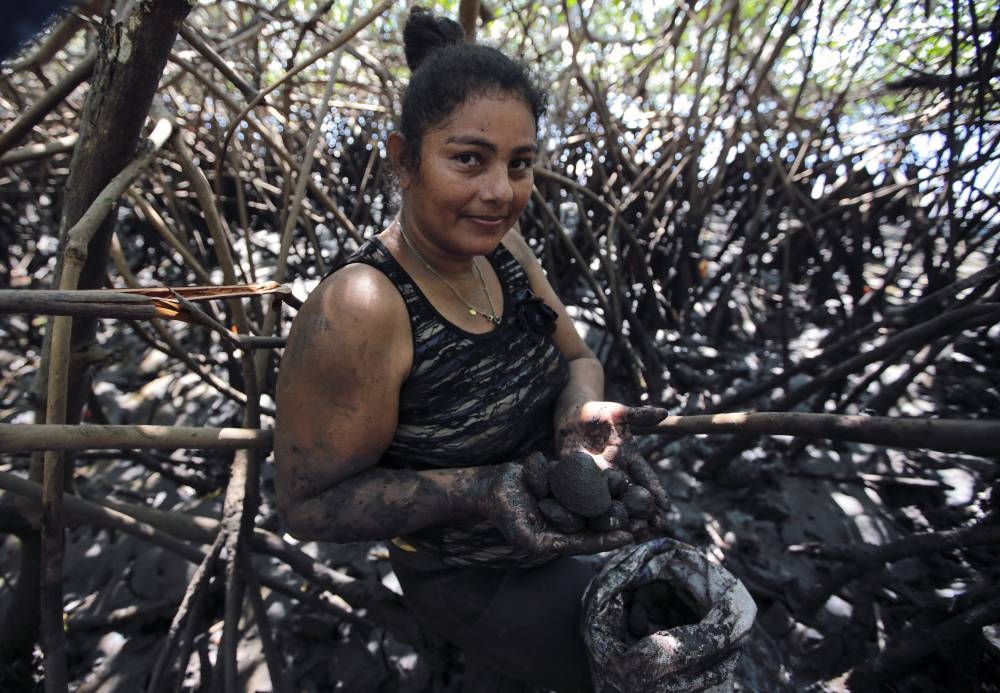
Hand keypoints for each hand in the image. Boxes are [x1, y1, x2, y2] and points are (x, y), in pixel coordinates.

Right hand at [478, 459, 632, 556]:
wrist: (489, 488)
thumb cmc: (506, 516)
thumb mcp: (531, 538)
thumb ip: (560, 545)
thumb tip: (588, 548)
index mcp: (563, 535)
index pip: (592, 539)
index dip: (611, 537)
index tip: (632, 536)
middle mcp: (568, 517)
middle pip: (599, 519)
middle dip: (621, 518)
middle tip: (644, 518)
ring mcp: (566, 497)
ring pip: (596, 498)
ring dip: (617, 497)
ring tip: (638, 494)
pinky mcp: (563, 477)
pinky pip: (584, 477)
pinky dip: (601, 478)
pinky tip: (619, 474)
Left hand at [556, 402, 671, 529]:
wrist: (572, 416)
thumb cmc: (599, 414)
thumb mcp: (620, 413)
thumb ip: (640, 415)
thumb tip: (664, 412)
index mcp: (631, 460)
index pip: (647, 479)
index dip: (657, 492)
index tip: (666, 507)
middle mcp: (618, 474)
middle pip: (633, 497)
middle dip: (643, 513)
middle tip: (652, 529)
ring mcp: (599, 481)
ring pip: (613, 504)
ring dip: (620, 518)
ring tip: (629, 534)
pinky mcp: (578, 482)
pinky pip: (585, 499)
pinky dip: (590, 512)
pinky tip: (594, 526)